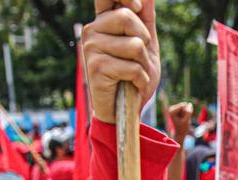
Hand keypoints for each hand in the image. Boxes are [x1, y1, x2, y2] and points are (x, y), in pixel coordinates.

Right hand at [82, 0, 160, 124]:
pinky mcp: (95, 67)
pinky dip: (140, 79)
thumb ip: (146, 19)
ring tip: (134, 74)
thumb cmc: (134, 77)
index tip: (137, 7)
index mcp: (103, 21)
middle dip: (144, 41)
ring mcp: (91, 48)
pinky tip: (132, 85)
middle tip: (139, 59)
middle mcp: (92, 30)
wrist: (124, 110)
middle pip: (128, 18)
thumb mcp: (146, 45)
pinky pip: (132, 66)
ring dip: (144, 64)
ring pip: (134, 45)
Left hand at [168, 101, 192, 140]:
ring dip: (186, 114)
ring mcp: (174, 109)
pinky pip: (186, 109)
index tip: (182, 120)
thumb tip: (190, 104)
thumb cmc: (183, 128)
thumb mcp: (186, 121)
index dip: (186, 113)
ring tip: (183, 120)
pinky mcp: (177, 110)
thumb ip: (188, 112)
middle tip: (183, 120)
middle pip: (184, 106)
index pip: (183, 106)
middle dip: (186, 113)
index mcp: (172, 111)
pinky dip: (186, 114)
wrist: (180, 133)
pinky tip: (183, 119)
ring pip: (185, 108)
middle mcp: (171, 109)